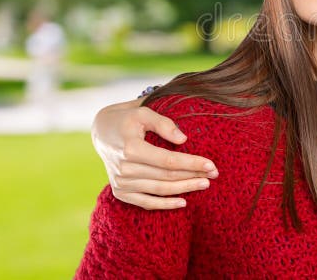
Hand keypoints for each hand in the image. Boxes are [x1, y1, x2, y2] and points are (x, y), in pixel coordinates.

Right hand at [91, 99, 218, 209]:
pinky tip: (183, 202)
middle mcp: (124, 168)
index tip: (211, 164)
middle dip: (193, 176)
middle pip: (166, 177)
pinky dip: (164, 205)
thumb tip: (183, 139)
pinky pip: (145, 202)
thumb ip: (164, 124)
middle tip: (214, 175)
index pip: (168, 160)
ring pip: (160, 190)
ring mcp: (121, 182)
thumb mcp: (144, 112)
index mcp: (131, 148)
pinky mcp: (120, 192)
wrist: (102, 132)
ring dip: (184, 189)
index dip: (191, 163)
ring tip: (204, 184)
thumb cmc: (128, 119)